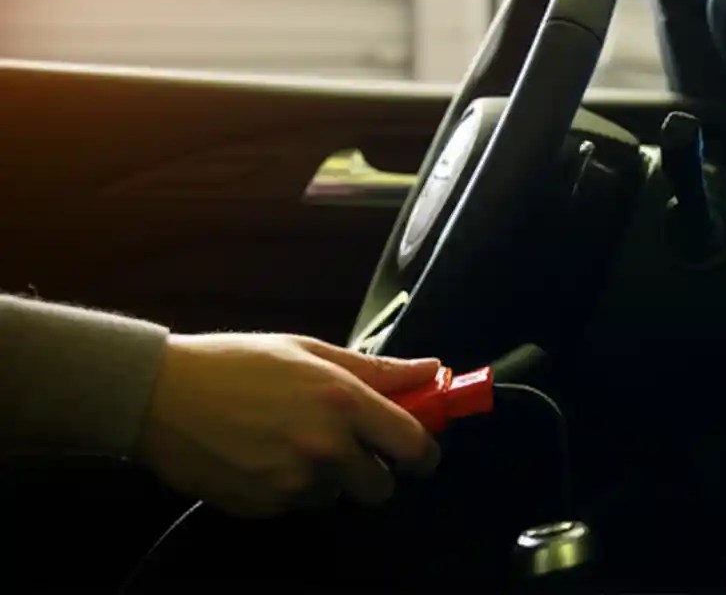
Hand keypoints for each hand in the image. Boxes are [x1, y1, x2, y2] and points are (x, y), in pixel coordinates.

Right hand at [137, 333, 440, 517]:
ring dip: (328, 480)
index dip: (423, 454)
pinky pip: (297, 506)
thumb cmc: (239, 362)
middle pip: (381, 488)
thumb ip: (378, 369)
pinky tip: (263, 456)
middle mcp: (325, 447)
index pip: (413, 446)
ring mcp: (292, 482)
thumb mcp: (311, 351)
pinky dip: (290, 489)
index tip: (418, 452)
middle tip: (351, 449)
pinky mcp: (263, 507)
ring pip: (336, 498)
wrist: (160, 395)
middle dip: (373, 472)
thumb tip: (432, 370)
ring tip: (292, 443)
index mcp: (343, 401)